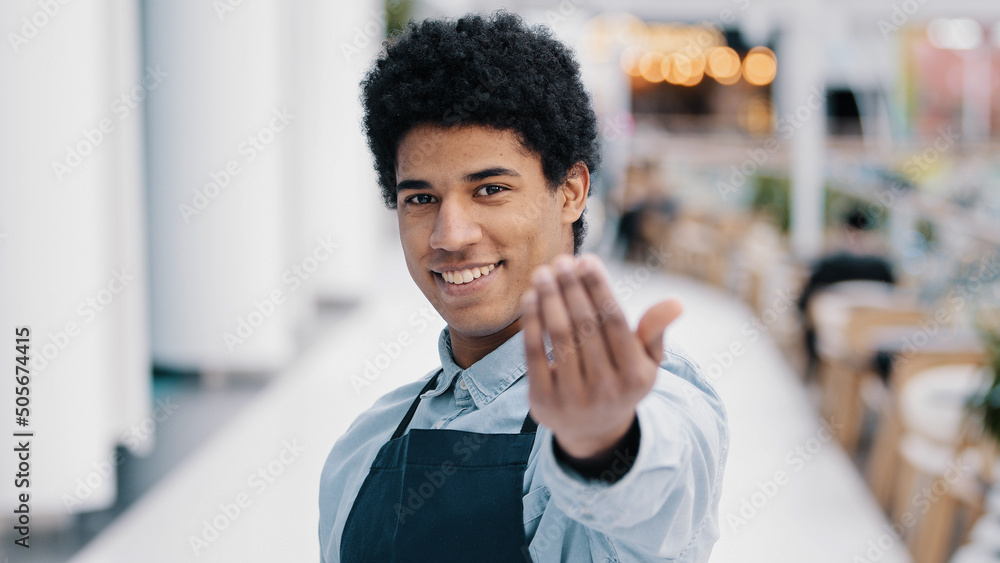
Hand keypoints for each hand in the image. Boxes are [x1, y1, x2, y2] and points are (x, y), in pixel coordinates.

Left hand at [520, 253, 682, 459]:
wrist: (592, 432)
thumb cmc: (621, 382)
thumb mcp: (646, 363)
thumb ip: (655, 331)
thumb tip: (676, 303)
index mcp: (634, 376)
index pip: (614, 322)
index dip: (599, 288)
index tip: (587, 260)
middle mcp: (605, 389)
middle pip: (584, 326)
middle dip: (570, 288)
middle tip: (561, 260)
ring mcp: (572, 397)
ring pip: (558, 336)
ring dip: (548, 299)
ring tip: (543, 273)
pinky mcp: (543, 401)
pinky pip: (533, 353)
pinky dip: (531, 322)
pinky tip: (531, 298)